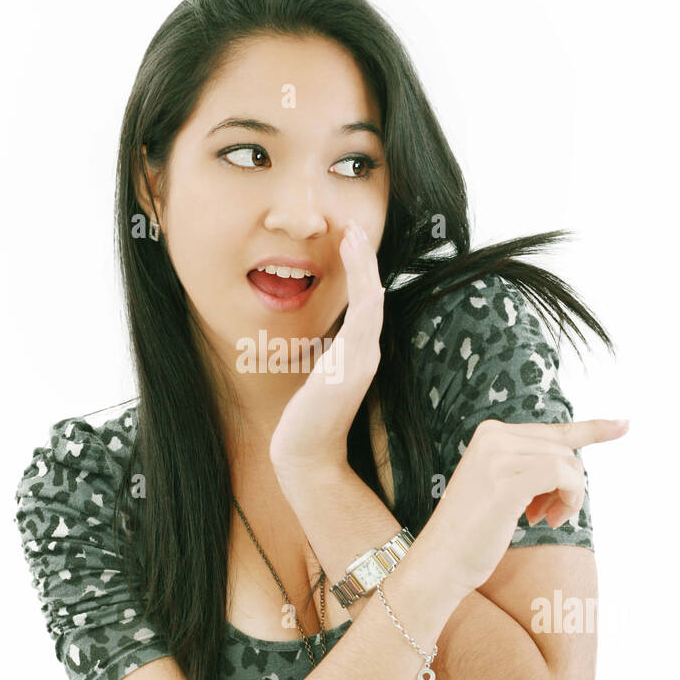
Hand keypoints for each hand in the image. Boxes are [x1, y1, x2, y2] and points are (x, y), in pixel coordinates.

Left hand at [269, 219, 383, 482]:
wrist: (305, 455)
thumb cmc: (308, 415)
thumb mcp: (319, 369)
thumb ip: (327, 347)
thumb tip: (324, 326)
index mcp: (360, 349)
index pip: (366, 299)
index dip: (361, 267)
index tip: (348, 236)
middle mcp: (368, 352)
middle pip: (374, 294)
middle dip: (364, 258)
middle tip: (352, 224)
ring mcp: (362, 361)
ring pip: (372, 303)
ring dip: (363, 268)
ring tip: (352, 236)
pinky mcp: (350, 370)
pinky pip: (364, 326)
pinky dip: (365, 296)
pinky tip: (364, 276)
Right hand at [419, 417, 629, 602]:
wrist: (441, 560)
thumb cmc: (472, 530)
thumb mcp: (499, 486)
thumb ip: (528, 465)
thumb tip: (571, 461)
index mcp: (490, 433)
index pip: (554, 430)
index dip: (593, 429)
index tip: (624, 425)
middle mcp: (493, 436)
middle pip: (565, 450)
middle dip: (569, 485)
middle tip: (550, 515)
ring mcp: (498, 456)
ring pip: (568, 464)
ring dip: (569, 497)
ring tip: (547, 519)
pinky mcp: (508, 480)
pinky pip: (564, 476)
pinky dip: (569, 499)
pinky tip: (550, 520)